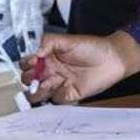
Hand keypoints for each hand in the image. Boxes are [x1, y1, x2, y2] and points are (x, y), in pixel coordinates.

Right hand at [20, 31, 139, 103]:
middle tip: (37, 75)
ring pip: (38, 93)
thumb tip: (35, 52)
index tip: (33, 62)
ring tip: (47, 82)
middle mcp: (51, 72)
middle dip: (29, 79)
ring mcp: (59, 84)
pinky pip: (55, 100)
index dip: (26, 64)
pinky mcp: (69, 95)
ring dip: (38, 90)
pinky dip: (55, 94)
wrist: (113, 59)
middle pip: (29, 80)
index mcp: (48, 57)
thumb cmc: (93, 47)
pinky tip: (63, 85)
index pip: (28, 64)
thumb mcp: (67, 40)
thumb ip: (48, 42)